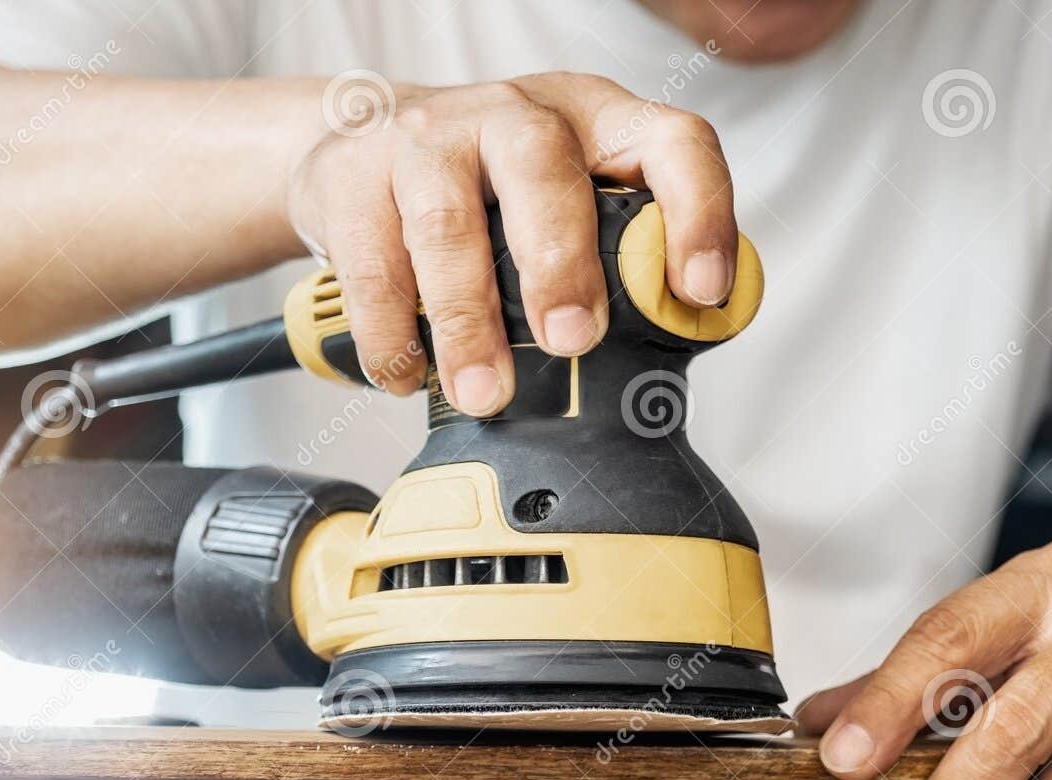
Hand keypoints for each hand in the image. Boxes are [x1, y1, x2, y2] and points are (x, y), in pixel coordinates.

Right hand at [288, 72, 736, 413]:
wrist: (359, 145)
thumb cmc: (488, 195)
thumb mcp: (566, 205)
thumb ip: (615, 260)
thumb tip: (669, 351)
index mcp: (594, 122)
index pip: (671, 142)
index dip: (697, 214)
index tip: (700, 292)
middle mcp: (513, 114)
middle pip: (543, 168)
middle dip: (559, 261)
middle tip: (572, 341)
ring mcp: (427, 138)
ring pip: (447, 223)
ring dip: (466, 320)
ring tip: (483, 394)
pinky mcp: (352, 175)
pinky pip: (371, 263)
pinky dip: (391, 333)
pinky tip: (408, 377)